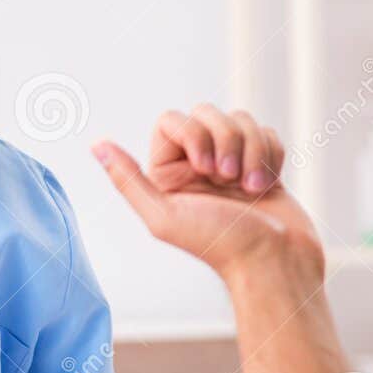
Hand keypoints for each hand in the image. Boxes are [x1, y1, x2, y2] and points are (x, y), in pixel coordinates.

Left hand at [93, 105, 322, 281]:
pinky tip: (267, 185)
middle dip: (226, 140)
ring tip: (252, 187)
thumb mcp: (163, 216)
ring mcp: (231, 164)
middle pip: (206, 113)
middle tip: (229, 180)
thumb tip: (96, 145)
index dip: (193, 135)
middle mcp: (196, 166)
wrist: (275, 260)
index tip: (205, 169)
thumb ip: (127, 180)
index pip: (171, 120)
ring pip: (239, 120)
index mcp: (168, 175)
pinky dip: (270, 156)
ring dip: (251, 151)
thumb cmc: (221, 244)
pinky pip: (265, 133)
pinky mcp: (261, 165)